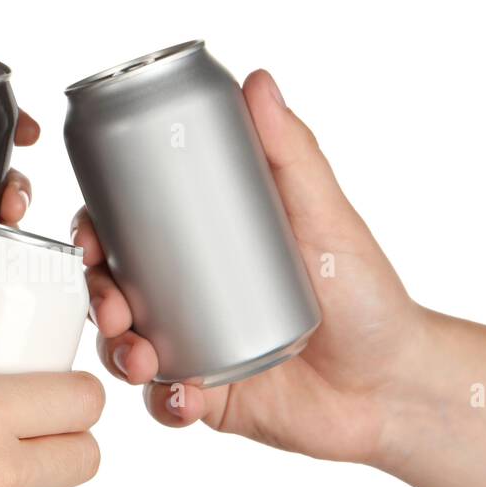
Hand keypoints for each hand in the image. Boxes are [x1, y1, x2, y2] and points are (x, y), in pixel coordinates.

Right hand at [73, 70, 421, 465]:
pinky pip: (163, 405)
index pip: (130, 230)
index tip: (91, 235)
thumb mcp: (326, 217)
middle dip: (97, 298)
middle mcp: (191, 296)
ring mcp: (195, 349)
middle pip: (113, 289)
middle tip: (114, 307)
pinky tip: (183, 399)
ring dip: (119, 353)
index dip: (97, 231)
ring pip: (125, 349)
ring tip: (144, 359)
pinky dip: (163, 404)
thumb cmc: (368, 297)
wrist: (395, 387)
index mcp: (205, 247)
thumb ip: (291, 151)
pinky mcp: (207, 400)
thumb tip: (258, 82)